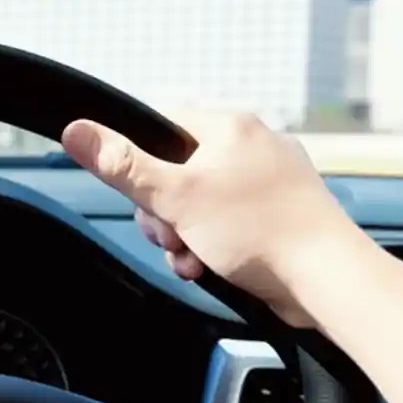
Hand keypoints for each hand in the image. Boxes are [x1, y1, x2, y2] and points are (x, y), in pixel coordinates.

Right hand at [61, 111, 365, 326]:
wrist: (326, 278)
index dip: (139, 161)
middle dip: (162, 213)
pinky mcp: (277, 212)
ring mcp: (267, 179)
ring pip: (197, 202)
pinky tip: (210, 266)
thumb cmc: (260, 231)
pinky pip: (225, 222)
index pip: (160, 124)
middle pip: (174, 170)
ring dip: (182, 236)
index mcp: (228, 126)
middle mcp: (251, 144)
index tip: (140, 192)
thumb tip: (76, 131)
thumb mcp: (175, 197)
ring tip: (193, 258)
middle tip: (172, 234)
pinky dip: (210, 245)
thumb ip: (122, 165)